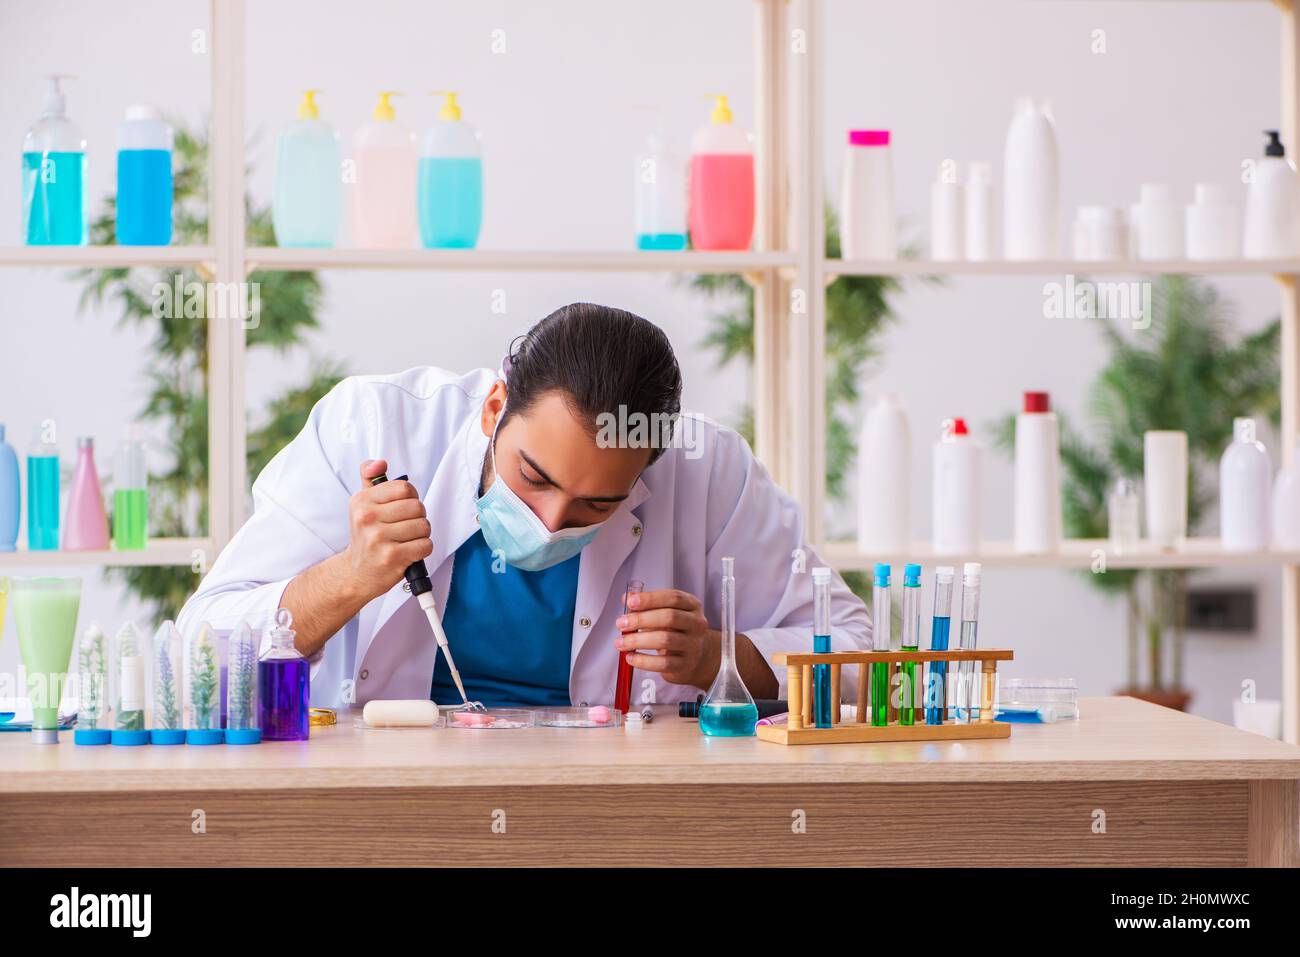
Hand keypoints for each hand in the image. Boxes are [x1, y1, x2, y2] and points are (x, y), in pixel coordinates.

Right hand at [343, 459, 433, 601]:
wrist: (357, 573)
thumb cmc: (366, 536)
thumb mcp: (362, 505)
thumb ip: (370, 478)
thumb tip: (380, 463)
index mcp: (362, 501)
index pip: (405, 488)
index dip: (411, 498)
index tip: (403, 508)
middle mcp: (367, 518)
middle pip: (417, 507)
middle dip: (418, 518)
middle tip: (405, 527)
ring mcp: (379, 538)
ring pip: (424, 526)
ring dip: (421, 535)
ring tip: (406, 540)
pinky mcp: (392, 557)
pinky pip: (425, 545)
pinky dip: (422, 550)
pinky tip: (408, 553)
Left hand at [615, 588, 718, 688]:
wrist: (698, 656)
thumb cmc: (677, 630)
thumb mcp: (665, 612)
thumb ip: (646, 604)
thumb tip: (626, 598)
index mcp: (691, 606)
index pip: (673, 598)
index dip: (651, 598)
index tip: (631, 602)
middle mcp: (696, 624)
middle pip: (669, 617)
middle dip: (641, 619)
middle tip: (621, 623)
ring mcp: (693, 645)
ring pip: (665, 639)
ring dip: (638, 640)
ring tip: (621, 642)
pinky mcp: (685, 664)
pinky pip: (663, 663)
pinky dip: (643, 660)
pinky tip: (630, 657)